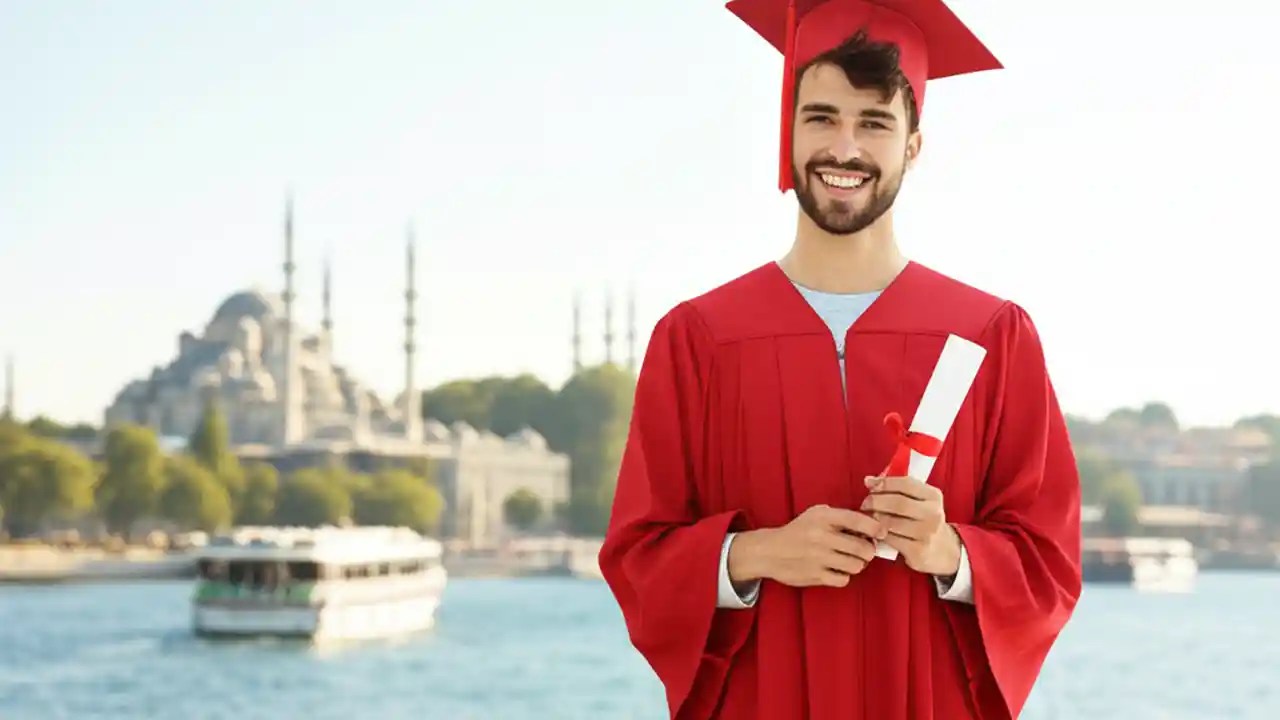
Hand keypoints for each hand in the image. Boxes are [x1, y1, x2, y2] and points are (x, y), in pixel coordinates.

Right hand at [729, 504, 884, 588]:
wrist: (770, 551)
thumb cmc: (798, 531)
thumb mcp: (816, 514)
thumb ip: (840, 517)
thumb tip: (869, 525)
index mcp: (823, 518)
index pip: (857, 520)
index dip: (875, 527)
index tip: (882, 532)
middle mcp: (822, 537)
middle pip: (862, 547)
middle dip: (869, 550)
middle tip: (866, 550)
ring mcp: (819, 558)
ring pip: (856, 565)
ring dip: (858, 564)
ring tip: (851, 560)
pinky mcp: (816, 576)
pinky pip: (843, 579)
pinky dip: (844, 576)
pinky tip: (837, 570)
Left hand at [861, 475, 960, 576]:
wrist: (942, 550)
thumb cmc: (922, 520)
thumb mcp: (919, 501)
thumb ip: (897, 489)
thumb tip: (869, 481)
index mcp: (933, 496)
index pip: (906, 483)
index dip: (884, 483)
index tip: (869, 484)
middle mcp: (933, 514)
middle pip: (898, 503)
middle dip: (876, 501)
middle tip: (865, 503)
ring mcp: (927, 533)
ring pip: (891, 522)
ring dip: (875, 518)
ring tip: (869, 517)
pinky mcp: (918, 551)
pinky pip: (891, 539)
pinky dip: (879, 534)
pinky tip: (875, 532)